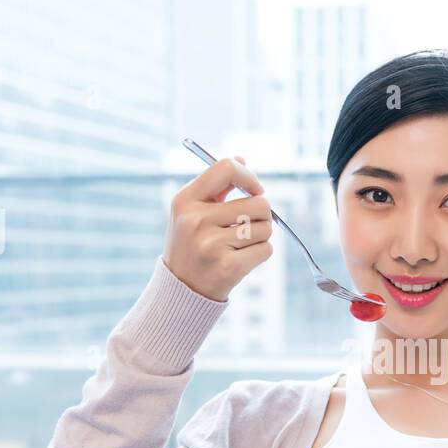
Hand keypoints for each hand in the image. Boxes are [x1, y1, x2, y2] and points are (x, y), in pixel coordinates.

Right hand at [163, 153, 273, 301]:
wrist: (181, 289)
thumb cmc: (191, 244)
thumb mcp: (192, 211)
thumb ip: (217, 186)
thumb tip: (241, 158)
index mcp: (185, 200)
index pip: (225, 168)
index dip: (249, 177)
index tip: (254, 190)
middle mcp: (196, 220)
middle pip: (258, 202)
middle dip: (262, 213)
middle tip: (250, 223)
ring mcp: (211, 244)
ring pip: (265, 227)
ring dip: (261, 235)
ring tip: (241, 243)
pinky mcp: (228, 267)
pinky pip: (266, 249)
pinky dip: (260, 253)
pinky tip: (242, 258)